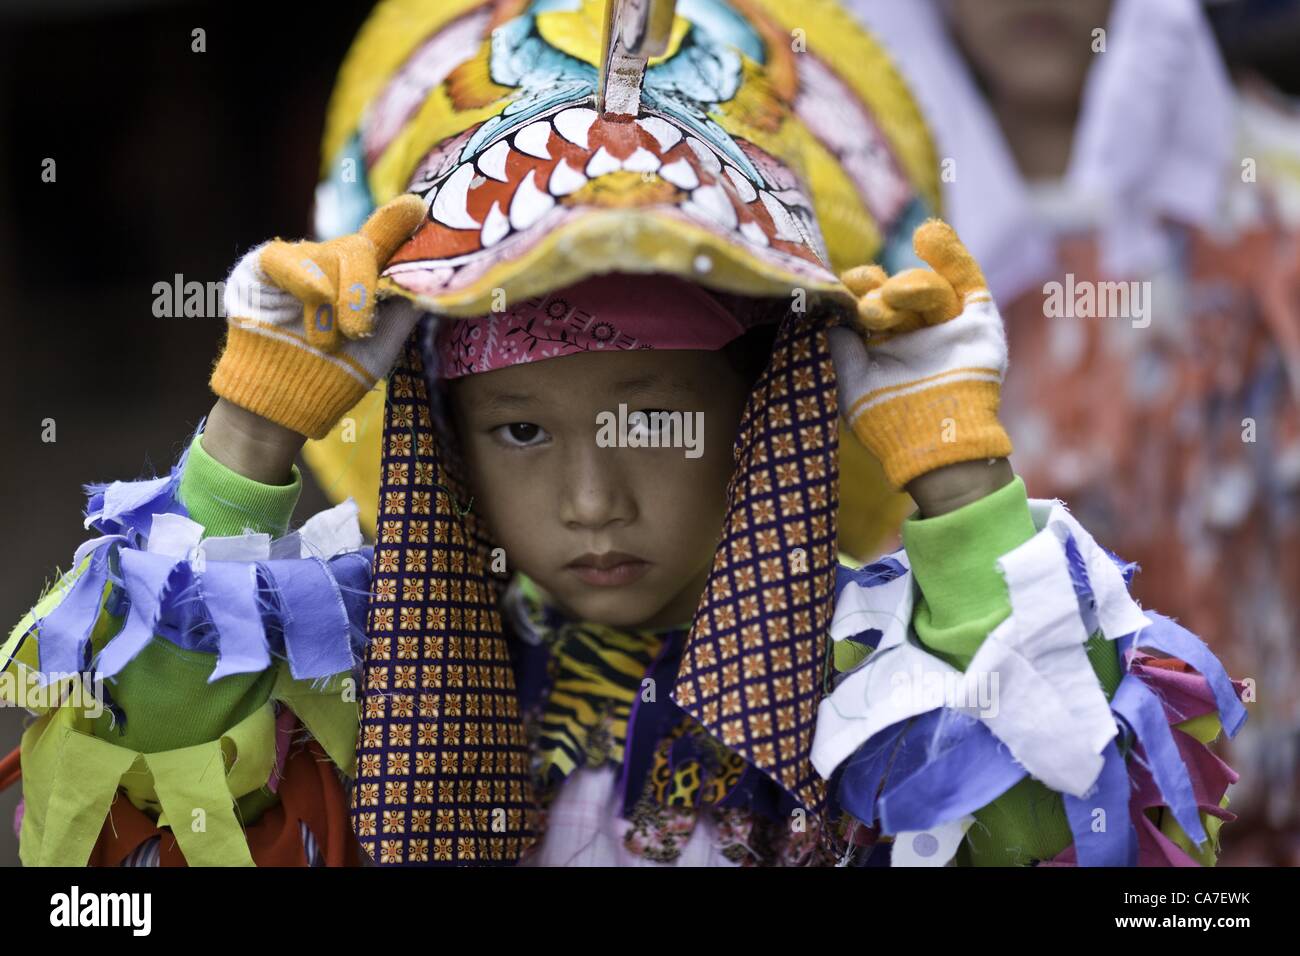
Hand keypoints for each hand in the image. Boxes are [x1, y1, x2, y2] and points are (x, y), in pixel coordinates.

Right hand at [209, 194, 426, 440]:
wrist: (289, 404)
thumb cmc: (337, 374)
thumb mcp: (383, 342)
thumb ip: (404, 304)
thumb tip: (432, 274)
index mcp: (364, 274)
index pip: (387, 238)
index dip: (399, 221)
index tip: (418, 208)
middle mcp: (333, 260)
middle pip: (361, 247)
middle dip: (364, 289)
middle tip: (358, 330)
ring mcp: (299, 259)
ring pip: (329, 255)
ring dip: (336, 303)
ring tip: (328, 342)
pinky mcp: (262, 265)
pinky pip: (287, 257)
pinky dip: (306, 281)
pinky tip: (316, 303)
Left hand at [829, 219, 1012, 504]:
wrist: (930, 441)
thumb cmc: (885, 419)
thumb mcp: (849, 379)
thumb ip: (837, 342)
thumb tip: (822, 308)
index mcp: (883, 344)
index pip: (869, 303)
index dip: (857, 292)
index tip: (843, 288)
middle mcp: (915, 332)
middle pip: (896, 293)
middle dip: (880, 292)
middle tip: (870, 303)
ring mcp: (947, 326)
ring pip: (928, 288)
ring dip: (909, 286)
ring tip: (893, 295)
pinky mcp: (979, 322)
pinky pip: (968, 280)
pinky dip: (953, 255)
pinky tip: (929, 234)